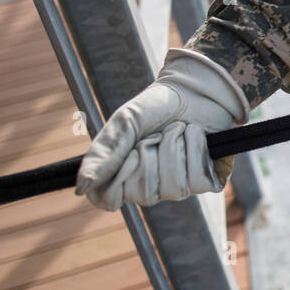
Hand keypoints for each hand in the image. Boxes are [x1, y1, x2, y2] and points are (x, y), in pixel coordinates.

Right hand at [76, 48, 247, 210]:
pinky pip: (199, 180)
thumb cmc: (157, 106)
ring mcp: (180, 187)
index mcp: (124, 176)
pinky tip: (197, 136)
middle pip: (144, 194)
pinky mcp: (207, 180)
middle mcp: (151, 187)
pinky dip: (197, 149)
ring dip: (175, 149)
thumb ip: (104, 153)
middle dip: (151, 154)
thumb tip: (81, 189)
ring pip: (174, 188)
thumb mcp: (126, 122)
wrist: (197, 89)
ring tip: (178, 130)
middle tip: (157, 133)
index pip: (109, 200)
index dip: (121, 176)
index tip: (132, 150)